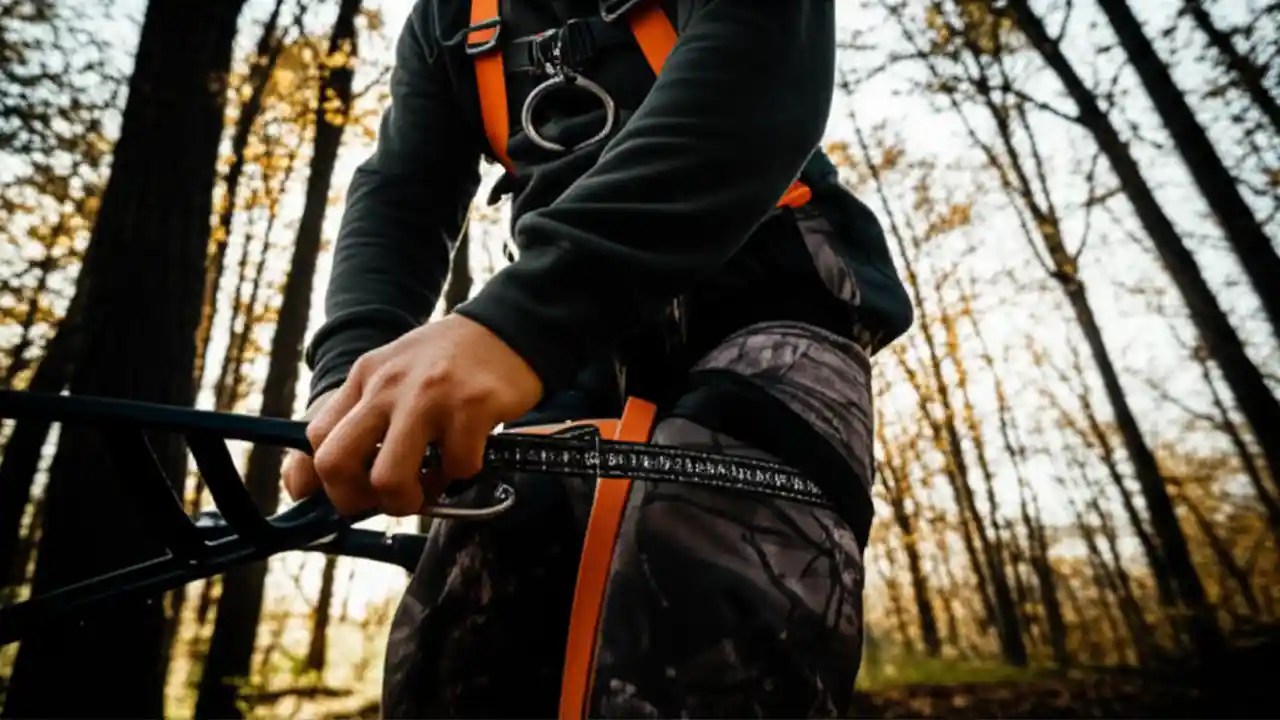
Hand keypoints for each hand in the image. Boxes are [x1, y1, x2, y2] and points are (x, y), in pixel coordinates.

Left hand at [282, 314, 542, 516]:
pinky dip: (465, 471)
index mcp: (364, 378)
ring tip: (432, 485)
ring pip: (389, 478)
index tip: (359, 490)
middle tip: (386, 498)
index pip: (316, 441)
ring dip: (411, 499)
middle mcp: (387, 385)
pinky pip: (456, 467)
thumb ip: (365, 414)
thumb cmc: (450, 361)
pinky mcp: (470, 407)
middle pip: (335, 463)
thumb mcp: (394, 372)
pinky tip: (471, 449)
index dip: (332, 480)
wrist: (508, 328)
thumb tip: (331, 476)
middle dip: (356, 500)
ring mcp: (427, 396)